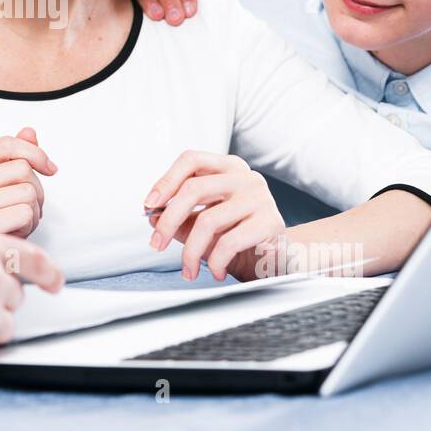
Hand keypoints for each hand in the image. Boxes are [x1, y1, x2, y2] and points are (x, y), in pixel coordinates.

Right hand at [0, 128, 55, 236]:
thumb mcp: (1, 185)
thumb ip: (14, 156)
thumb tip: (30, 132)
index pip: (6, 144)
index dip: (35, 152)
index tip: (51, 168)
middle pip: (22, 168)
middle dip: (36, 189)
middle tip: (26, 207)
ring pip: (27, 192)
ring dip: (34, 210)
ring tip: (18, 221)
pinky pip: (24, 213)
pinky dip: (29, 224)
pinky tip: (16, 232)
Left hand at [145, 151, 286, 281]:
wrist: (281, 256)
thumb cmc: (240, 235)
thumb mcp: (206, 224)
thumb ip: (182, 217)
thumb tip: (153, 216)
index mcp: (227, 167)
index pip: (191, 160)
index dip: (166, 181)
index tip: (149, 204)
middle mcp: (245, 176)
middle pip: (194, 189)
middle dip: (168, 220)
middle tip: (157, 243)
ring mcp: (259, 196)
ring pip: (208, 220)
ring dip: (191, 251)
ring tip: (189, 269)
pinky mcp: (270, 221)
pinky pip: (228, 242)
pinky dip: (215, 261)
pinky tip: (216, 271)